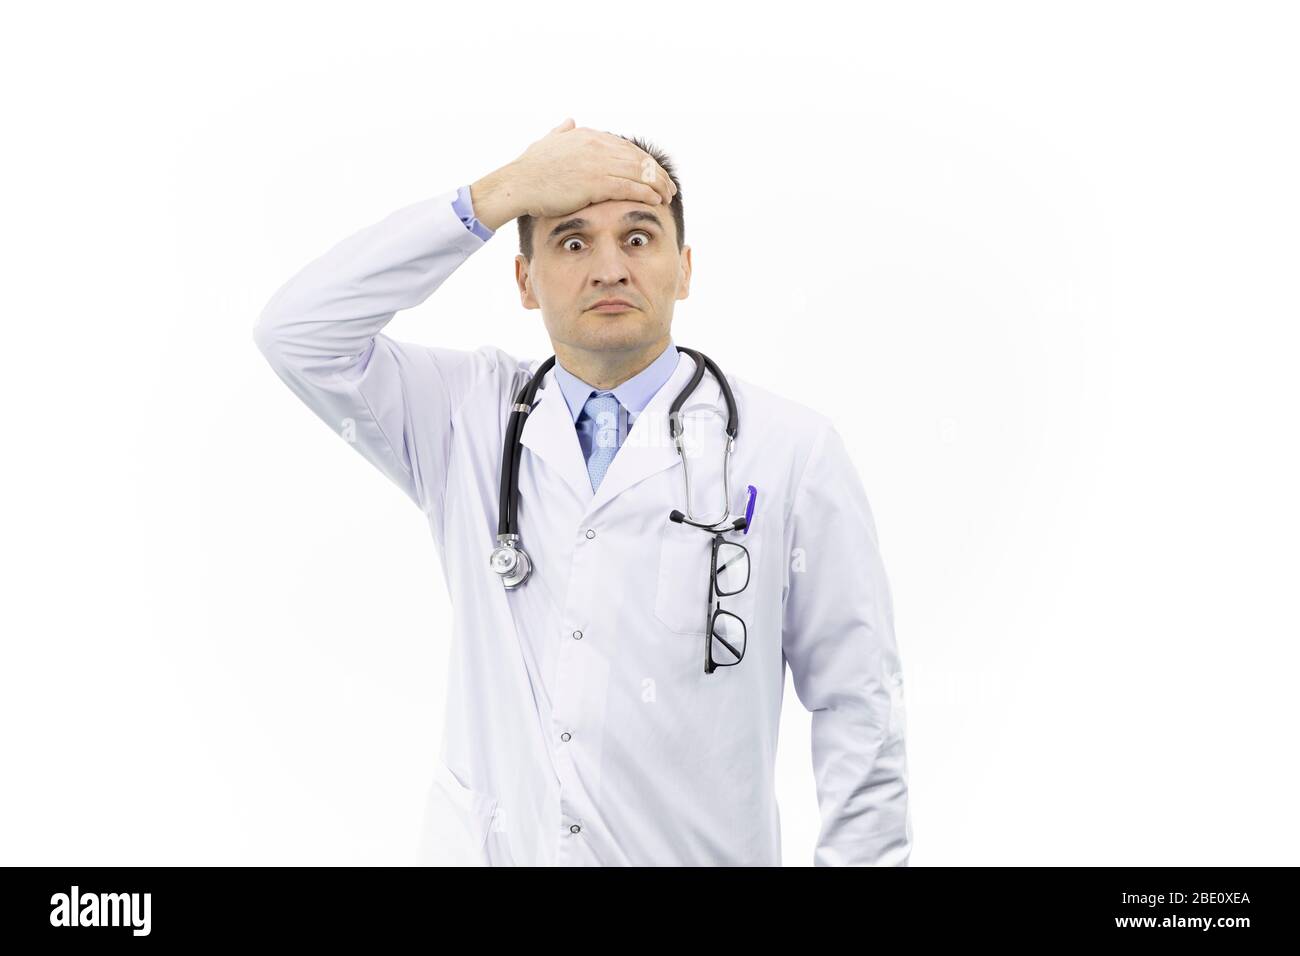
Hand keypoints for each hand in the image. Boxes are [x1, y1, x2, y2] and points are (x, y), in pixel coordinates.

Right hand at [472, 118, 676, 228]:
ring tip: (668, 195)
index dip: (644, 162)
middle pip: (638, 159)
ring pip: (639, 172)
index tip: (654, 173)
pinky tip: (656, 200)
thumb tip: (569, 121)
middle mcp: (596, 145)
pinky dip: (646, 193)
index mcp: (588, 136)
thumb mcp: (547, 143)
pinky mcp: (596, 182)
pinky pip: (630, 187)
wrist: (517, 184)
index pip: (626, 147)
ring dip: (658, 184)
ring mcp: (597, 163)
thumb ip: (561, 132)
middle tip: (670, 187)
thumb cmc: (529, 169)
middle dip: (657, 173)